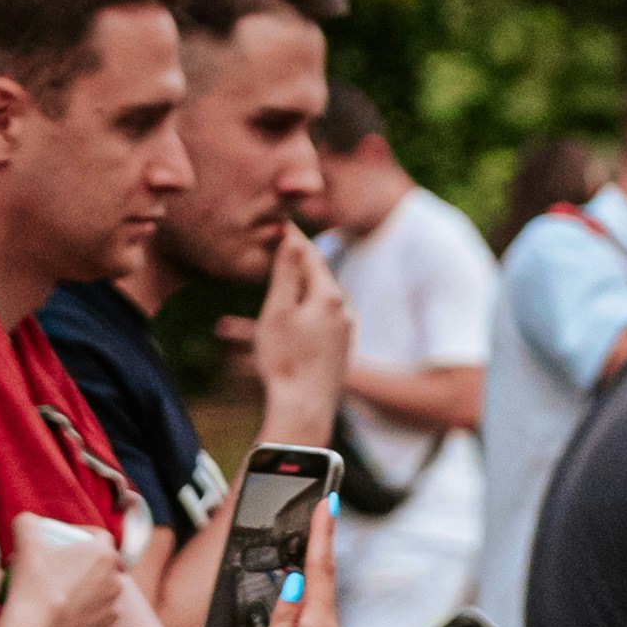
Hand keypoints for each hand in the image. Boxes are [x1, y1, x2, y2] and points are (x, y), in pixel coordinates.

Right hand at [0, 514, 128, 626]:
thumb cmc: (34, 583)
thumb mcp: (25, 540)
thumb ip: (27, 522)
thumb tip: (28, 521)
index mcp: (104, 556)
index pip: (99, 536)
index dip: (80, 534)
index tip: (60, 541)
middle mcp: (117, 583)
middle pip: (98, 566)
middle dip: (78, 565)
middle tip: (51, 569)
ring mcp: (113, 611)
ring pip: (97, 594)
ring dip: (80, 592)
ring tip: (53, 595)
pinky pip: (93, 620)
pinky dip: (80, 617)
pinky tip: (59, 617)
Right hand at [238, 227, 352, 429]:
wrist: (306, 406)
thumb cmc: (285, 359)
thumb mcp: (278, 310)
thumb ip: (286, 273)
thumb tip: (293, 239)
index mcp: (330, 295)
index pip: (311, 254)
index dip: (293, 237)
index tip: (281, 220)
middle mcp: (346, 309)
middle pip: (319, 273)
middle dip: (301, 256)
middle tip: (283, 237)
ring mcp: (348, 328)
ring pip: (324, 294)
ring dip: (307, 279)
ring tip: (288, 266)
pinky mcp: (344, 345)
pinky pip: (328, 313)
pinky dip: (312, 301)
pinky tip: (302, 304)